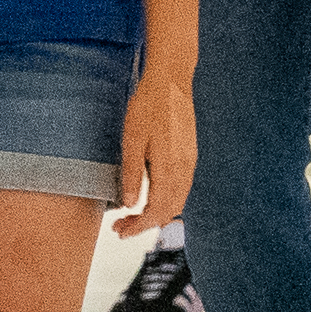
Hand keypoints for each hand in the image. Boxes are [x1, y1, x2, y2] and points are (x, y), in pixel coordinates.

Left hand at [114, 69, 197, 239]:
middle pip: (169, 211)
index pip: (156, 210)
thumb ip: (133, 173)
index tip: (120, 231)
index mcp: (169, 167)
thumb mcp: (132, 139)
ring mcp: (189, 162)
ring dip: (157, 214)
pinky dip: (166, 200)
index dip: (138, 226)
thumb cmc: (149, 105)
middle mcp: (184, 168)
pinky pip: (182, 188)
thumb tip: (130, 204)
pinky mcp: (190, 155)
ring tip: (133, 215)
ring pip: (178, 201)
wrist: (171, 81)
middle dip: (146, 224)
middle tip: (122, 227)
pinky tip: (151, 196)